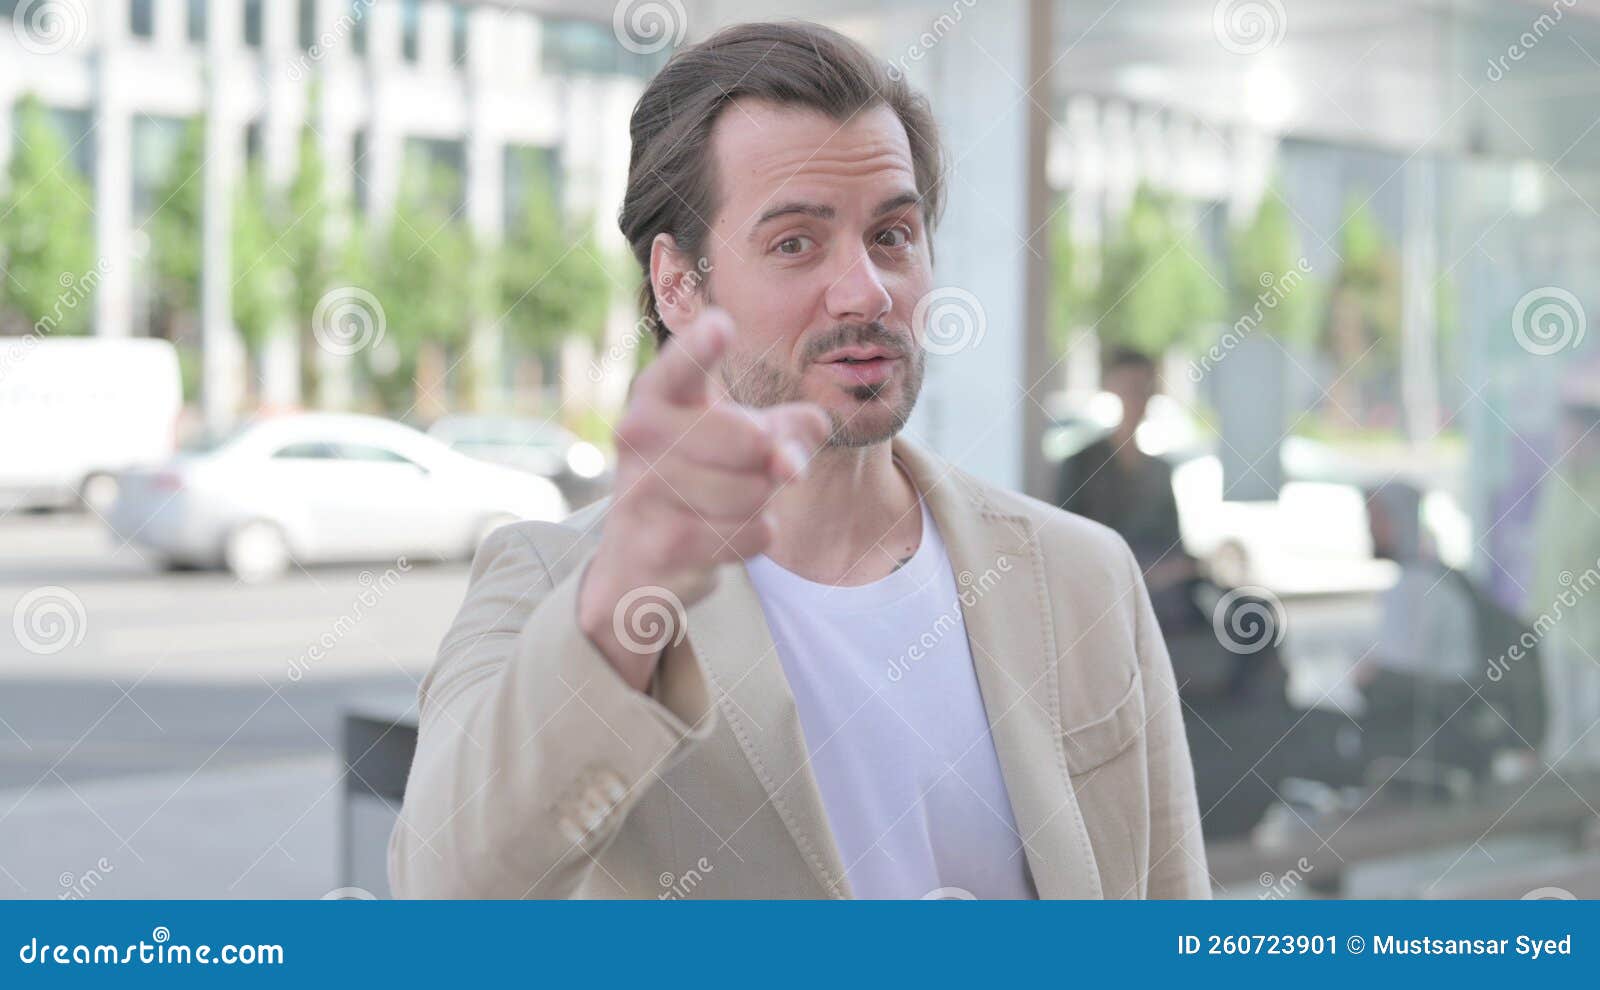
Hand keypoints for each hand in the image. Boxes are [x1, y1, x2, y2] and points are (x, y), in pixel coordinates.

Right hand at [577, 308, 829, 690]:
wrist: (640, 555)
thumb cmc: (703, 473)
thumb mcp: (749, 437)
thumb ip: (789, 429)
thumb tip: (790, 463)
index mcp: (660, 392)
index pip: (682, 365)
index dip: (703, 346)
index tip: (722, 326)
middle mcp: (639, 433)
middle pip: (750, 438)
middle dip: (769, 457)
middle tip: (751, 463)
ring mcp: (643, 490)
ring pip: (754, 491)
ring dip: (761, 500)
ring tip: (728, 500)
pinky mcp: (659, 542)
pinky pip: (751, 532)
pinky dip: (756, 534)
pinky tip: (722, 532)